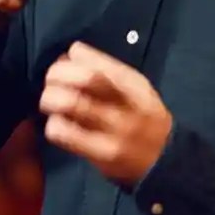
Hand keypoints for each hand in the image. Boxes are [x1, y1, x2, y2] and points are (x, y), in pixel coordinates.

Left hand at [39, 41, 172, 185]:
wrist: (164, 160)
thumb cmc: (144, 117)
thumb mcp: (137, 88)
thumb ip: (107, 70)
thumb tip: (72, 54)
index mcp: (134, 85)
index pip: (99, 64)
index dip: (74, 59)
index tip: (64, 61)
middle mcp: (126, 106)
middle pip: (85, 79)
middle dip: (58, 74)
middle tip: (50, 80)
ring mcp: (114, 132)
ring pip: (71, 104)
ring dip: (52, 98)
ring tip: (50, 101)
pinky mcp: (101, 155)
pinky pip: (66, 134)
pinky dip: (54, 125)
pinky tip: (58, 124)